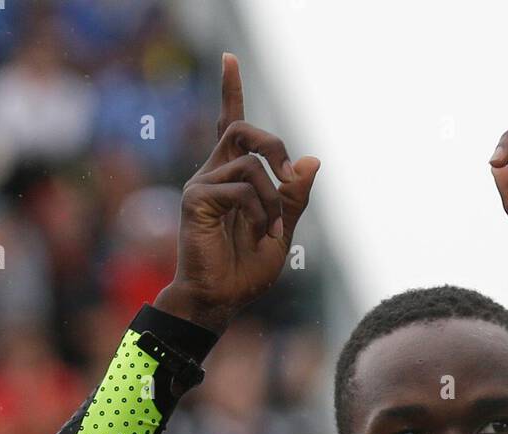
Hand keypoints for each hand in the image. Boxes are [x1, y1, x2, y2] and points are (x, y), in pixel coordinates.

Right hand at [154, 53, 319, 335]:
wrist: (220, 300)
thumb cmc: (245, 271)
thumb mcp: (282, 231)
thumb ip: (294, 197)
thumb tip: (311, 160)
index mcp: (232, 178)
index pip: (230, 125)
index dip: (230, 91)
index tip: (229, 58)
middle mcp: (213, 173)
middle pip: (244, 129)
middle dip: (275, 145)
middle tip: (290, 178)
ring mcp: (202, 184)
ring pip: (250, 163)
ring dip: (274, 197)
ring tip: (273, 228)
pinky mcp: (196, 199)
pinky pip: (240, 188)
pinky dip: (261, 211)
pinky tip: (260, 232)